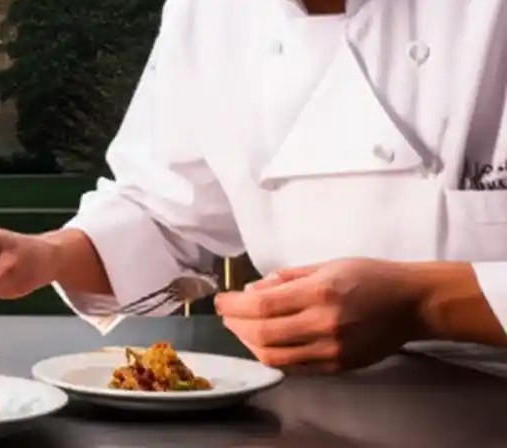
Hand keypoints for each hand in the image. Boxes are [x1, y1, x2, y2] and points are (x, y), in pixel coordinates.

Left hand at [214, 258, 424, 373]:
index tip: (220, 300)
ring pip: (274, 356)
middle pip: (262, 334)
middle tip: (227, 314)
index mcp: (320, 293)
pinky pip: (295, 367)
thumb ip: (285, 279)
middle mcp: (324, 324)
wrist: (412, 303)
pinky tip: (266, 342)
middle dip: (235, 324)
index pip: (261, 306)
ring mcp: (332, 350)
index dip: (232, 305)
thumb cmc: (371, 277)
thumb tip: (251, 291)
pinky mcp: (339, 366)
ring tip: (242, 328)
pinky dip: (273, 355)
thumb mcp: (325, 265)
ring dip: (250, 343)